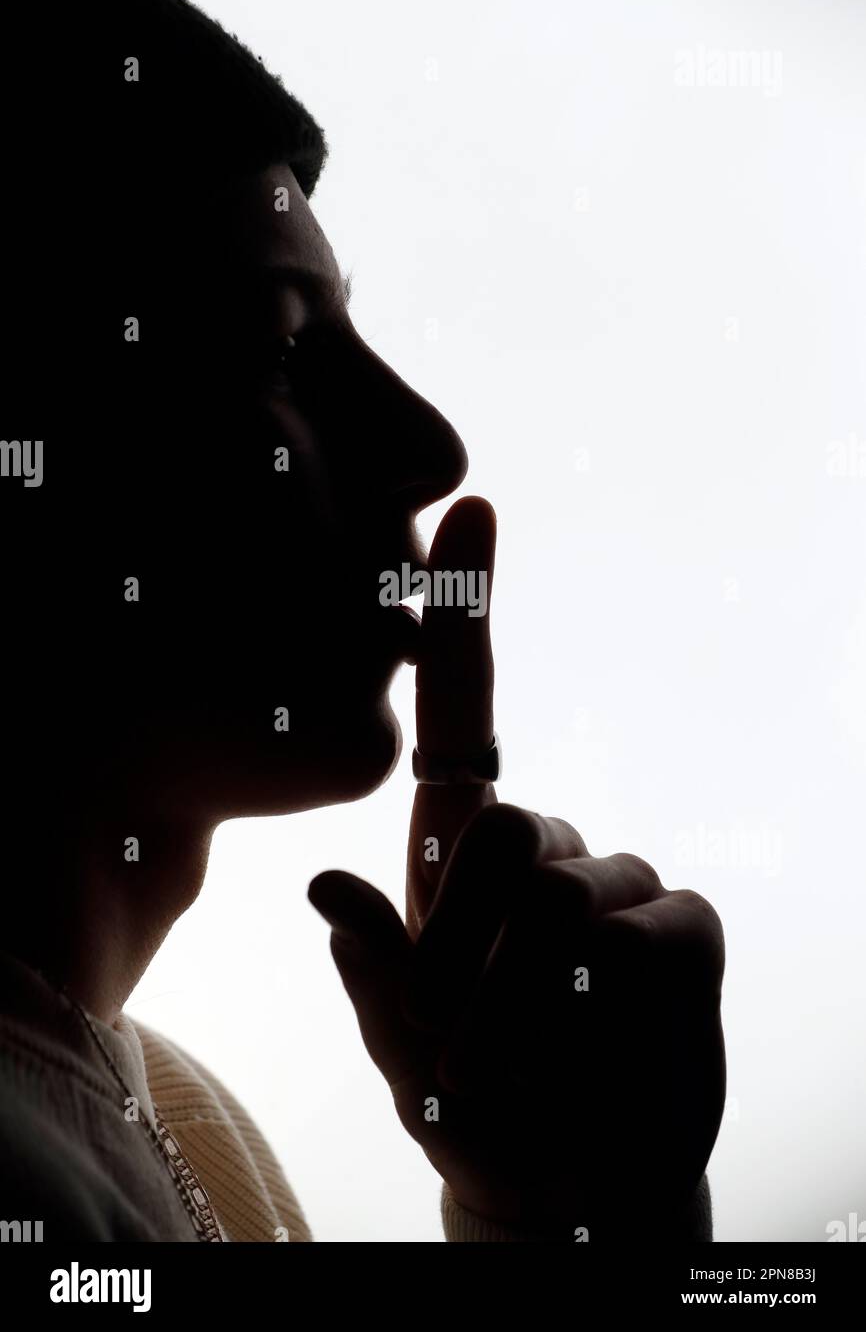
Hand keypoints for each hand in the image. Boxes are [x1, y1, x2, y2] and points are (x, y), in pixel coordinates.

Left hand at [309, 496, 725, 1238]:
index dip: (460, 612)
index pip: (463, 710)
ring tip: (520, 1068)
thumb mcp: (404, 1052)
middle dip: (474, 942)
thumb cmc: (473, 1104)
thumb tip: (327, 888)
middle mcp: (542, 851)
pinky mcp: (684, 931)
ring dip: (536, 997)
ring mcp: (620, 885)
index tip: (463, 508)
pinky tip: (613, 1036)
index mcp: (458, 853)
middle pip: (511, 827)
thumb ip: (374, 978)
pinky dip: (621, 996)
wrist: (572, 1180)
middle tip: (459, 1042)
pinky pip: (660, 927)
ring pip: (579, 890)